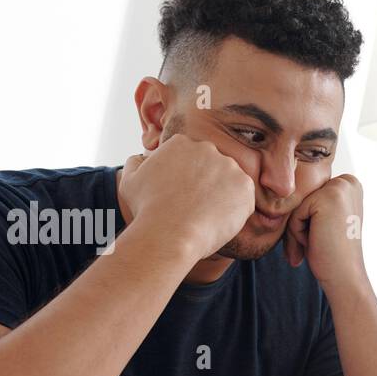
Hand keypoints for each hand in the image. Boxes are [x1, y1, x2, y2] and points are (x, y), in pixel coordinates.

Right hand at [118, 135, 254, 259]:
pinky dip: (236, 212)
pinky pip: (244, 199)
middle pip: (212, 168)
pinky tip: (219, 221)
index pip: (191, 158)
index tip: (182, 197)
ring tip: (206, 216)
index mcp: (181, 143)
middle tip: (195, 208)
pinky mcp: (245, 186)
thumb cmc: (147, 210)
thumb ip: (136, 163)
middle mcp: (208, 148)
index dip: (187, 180)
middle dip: (207, 186)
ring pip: (230, 182)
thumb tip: (141, 159)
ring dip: (222, 197)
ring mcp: (229, 166)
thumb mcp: (130, 182)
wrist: (171, 233)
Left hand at [285, 174, 365, 288]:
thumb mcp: (323, 221)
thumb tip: (276, 189)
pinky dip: (297, 232)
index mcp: (349, 184)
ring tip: (315, 244)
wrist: (344, 277)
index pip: (308, 195)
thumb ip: (311, 202)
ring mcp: (339, 188)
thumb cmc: (331, 254)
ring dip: (298, 230)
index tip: (321, 237)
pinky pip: (294, 212)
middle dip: (300, 225)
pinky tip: (315, 242)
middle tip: (314, 244)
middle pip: (301, 197)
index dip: (307, 221)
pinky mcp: (327, 198)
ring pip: (296, 205)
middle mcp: (347, 182)